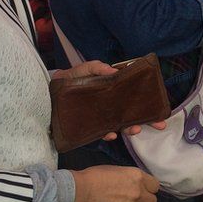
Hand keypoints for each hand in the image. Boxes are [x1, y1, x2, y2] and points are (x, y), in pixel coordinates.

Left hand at [51, 62, 165, 138]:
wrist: (43, 98)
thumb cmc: (66, 82)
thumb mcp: (81, 70)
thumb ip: (96, 67)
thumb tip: (114, 71)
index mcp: (110, 91)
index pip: (131, 96)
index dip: (145, 101)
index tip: (159, 108)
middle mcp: (108, 105)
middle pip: (131, 113)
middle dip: (146, 119)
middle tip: (159, 124)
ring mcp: (100, 117)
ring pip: (120, 124)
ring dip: (130, 128)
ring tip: (135, 129)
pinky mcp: (89, 128)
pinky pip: (102, 133)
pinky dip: (108, 134)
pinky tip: (111, 134)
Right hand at [69, 165, 159, 201]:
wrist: (81, 192)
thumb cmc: (95, 177)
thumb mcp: (117, 170)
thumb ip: (130, 178)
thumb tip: (134, 184)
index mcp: (137, 177)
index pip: (155, 186)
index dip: (149, 189)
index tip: (143, 190)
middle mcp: (138, 193)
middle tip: (134, 200)